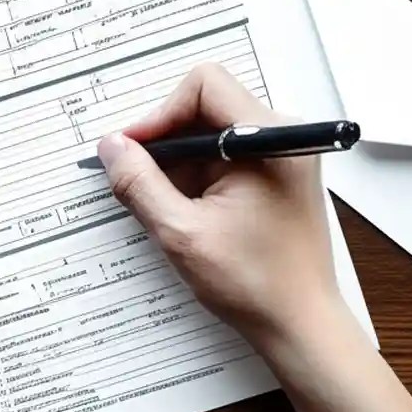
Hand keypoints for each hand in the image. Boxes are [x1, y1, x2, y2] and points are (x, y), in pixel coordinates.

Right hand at [97, 63, 347, 352]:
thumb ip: (140, 184)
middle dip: (166, 140)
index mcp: (270, 140)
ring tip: (167, 206)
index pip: (205, 86)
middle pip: (206, 106)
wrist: (300, 325)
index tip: (134, 149)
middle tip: (138, 178)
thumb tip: (111, 147)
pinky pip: (223, 156)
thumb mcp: (182, 233)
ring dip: (179, 163)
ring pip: (210, 133)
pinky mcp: (275, 175)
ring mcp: (281, 156)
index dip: (161, 113)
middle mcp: (281, 137)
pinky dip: (195, 176)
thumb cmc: (255, 284)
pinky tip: (186, 211)